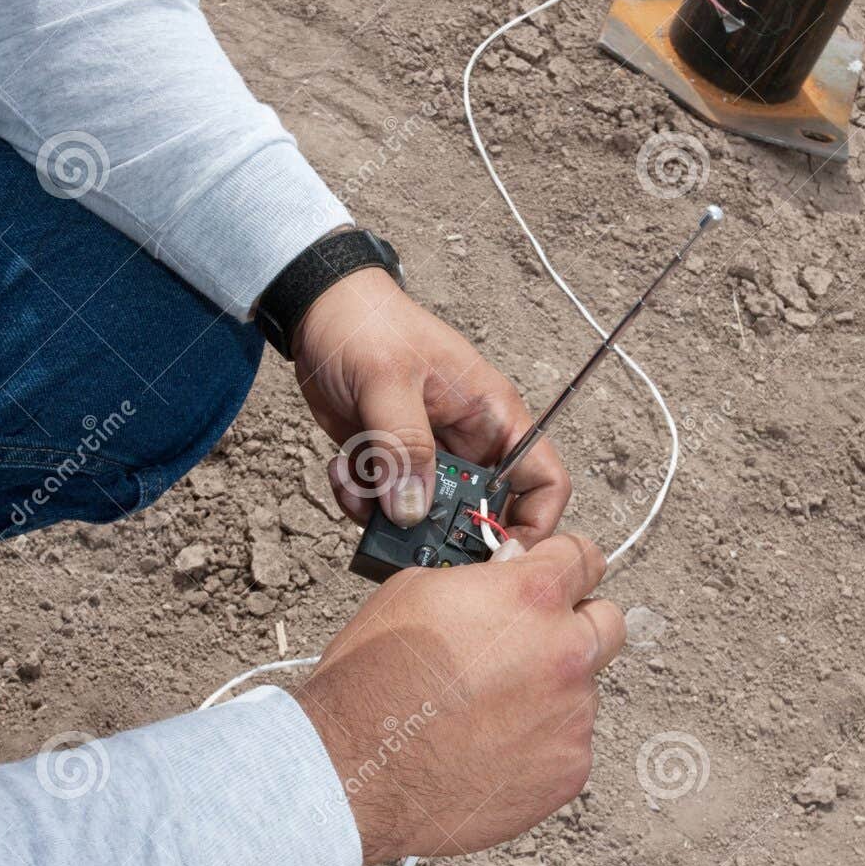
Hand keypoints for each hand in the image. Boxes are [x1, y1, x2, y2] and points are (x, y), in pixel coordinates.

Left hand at [292, 267, 569, 542]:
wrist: (320, 312)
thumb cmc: (368, 326)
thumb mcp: (388, 379)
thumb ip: (403, 445)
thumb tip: (412, 511)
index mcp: (491, 415)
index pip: (543, 479)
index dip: (536, 523)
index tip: (500, 553)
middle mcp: (467, 443)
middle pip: (481, 513)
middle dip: (444, 532)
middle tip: (406, 535)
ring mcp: (428, 458)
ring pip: (426, 518)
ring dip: (389, 517)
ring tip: (356, 481)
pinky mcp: (391, 465)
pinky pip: (386, 506)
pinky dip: (361, 501)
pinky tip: (341, 467)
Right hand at [293, 534, 623, 864]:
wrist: (353, 771)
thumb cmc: (374, 682)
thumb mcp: (417, 591)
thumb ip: (485, 579)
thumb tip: (512, 571)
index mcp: (530, 597)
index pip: (585, 557)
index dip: (565, 564)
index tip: (556, 576)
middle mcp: (564, 653)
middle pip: (608, 621)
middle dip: (574, 624)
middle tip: (531, 641)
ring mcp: (571, 717)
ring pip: (584, 688)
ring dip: (551, 690)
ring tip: (488, 709)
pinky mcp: (568, 770)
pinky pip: (569, 742)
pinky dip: (540, 742)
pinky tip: (490, 746)